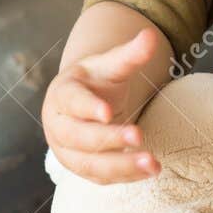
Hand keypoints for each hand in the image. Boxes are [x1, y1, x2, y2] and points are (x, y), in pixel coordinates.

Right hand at [42, 27, 162, 183]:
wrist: (83, 104)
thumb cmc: (95, 82)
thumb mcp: (109, 65)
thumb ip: (130, 54)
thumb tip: (150, 35)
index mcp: (62, 94)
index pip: (72, 101)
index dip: (88, 107)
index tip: (109, 112)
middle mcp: (59, 126)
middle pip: (78, 136)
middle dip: (108, 139)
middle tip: (138, 135)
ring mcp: (68, 151)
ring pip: (89, 164)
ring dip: (121, 165)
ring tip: (152, 163)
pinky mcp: (82, 168)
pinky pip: (102, 177)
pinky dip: (126, 176)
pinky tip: (149, 170)